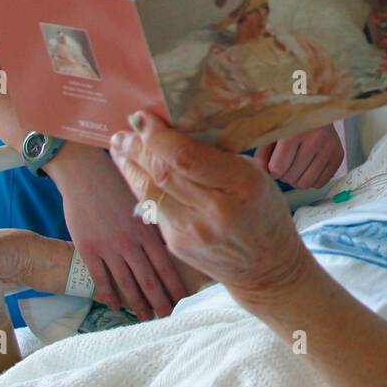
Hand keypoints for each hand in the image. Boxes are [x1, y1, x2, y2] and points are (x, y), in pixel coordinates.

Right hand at [48, 142, 188, 318]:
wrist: (85, 174)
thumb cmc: (118, 184)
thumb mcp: (144, 201)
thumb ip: (155, 224)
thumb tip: (173, 241)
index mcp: (147, 230)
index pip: (166, 265)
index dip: (174, 286)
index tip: (181, 301)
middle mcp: (130, 242)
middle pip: (148, 279)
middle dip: (159, 301)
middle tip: (167, 316)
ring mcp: (108, 248)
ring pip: (125, 283)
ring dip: (136, 303)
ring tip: (144, 317)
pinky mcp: (87, 250)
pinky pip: (100, 278)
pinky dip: (109, 294)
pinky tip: (115, 306)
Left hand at [108, 112, 309, 301]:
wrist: (266, 268)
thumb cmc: (264, 212)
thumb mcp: (254, 176)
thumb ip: (218, 155)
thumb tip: (177, 129)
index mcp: (240, 185)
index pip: (186, 157)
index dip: (158, 136)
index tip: (143, 117)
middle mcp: (213, 211)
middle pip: (161, 173)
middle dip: (136, 148)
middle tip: (123, 131)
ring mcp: (191, 232)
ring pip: (148, 192)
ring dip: (130, 167)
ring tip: (120, 147)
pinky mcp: (176, 245)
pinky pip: (153, 208)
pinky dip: (142, 186)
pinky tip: (137, 172)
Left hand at [252, 123, 344, 188]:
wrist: (316, 108)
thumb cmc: (290, 121)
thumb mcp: (272, 132)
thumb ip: (262, 153)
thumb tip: (260, 172)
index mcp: (295, 130)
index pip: (278, 168)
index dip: (271, 169)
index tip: (273, 161)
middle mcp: (316, 137)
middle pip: (291, 177)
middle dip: (284, 175)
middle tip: (285, 163)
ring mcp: (330, 147)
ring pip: (306, 183)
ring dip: (296, 180)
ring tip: (295, 166)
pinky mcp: (339, 155)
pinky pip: (320, 183)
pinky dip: (311, 179)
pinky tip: (308, 167)